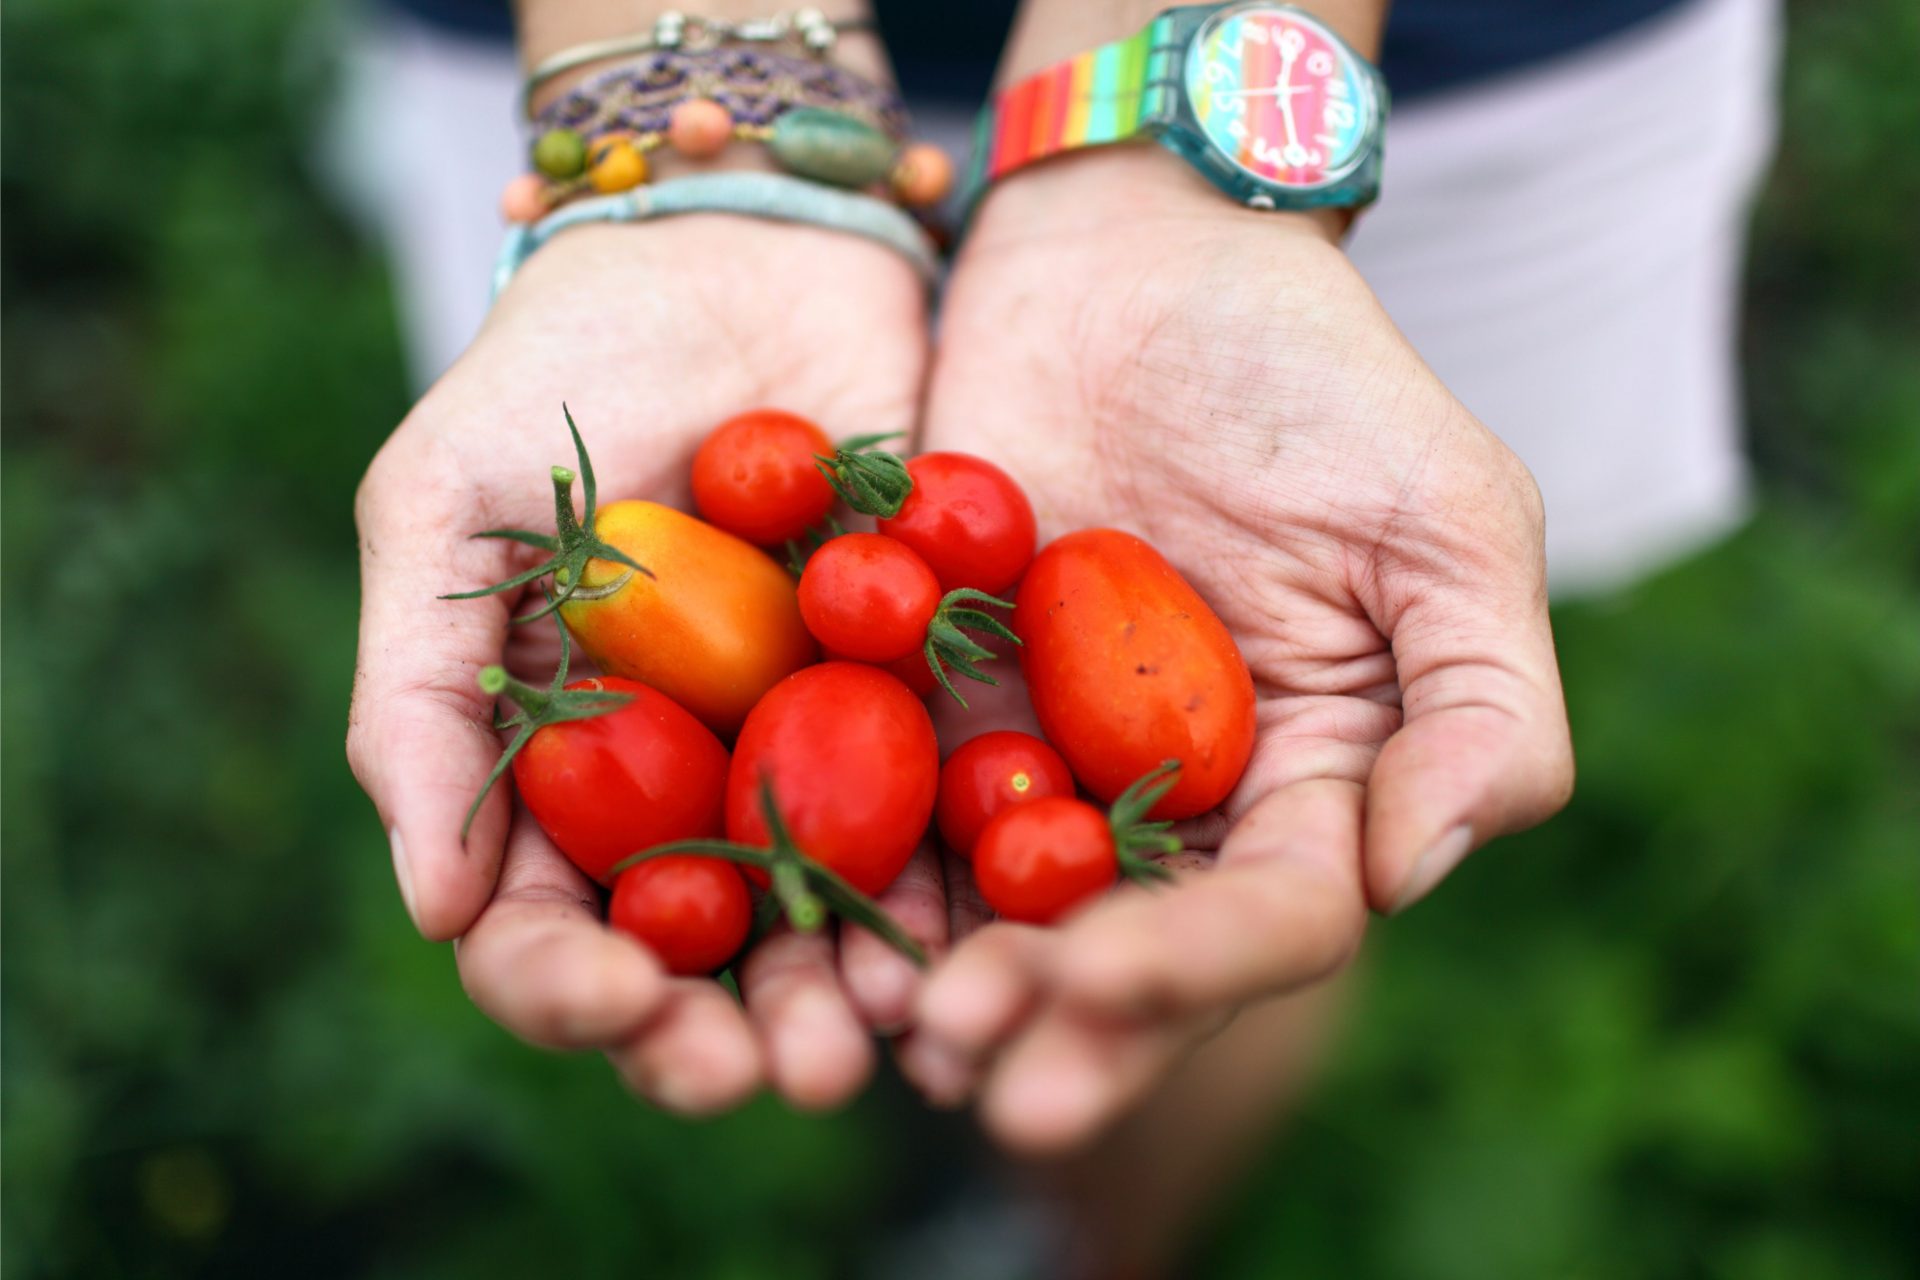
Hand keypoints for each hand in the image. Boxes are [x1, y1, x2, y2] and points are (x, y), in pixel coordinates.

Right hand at [347, 219, 928, 1112]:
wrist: (744, 247)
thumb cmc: (565, 369)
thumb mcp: (446, 506)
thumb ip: (422, 698)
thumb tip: (437, 912)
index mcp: (551, 770)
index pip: (540, 928)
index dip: (568, 990)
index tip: (621, 1004)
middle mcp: (679, 788)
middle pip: (693, 960)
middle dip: (726, 1034)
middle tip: (774, 1075)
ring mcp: (805, 751)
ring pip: (823, 919)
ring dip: (848, 993)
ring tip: (888, 1036)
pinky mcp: (921, 699)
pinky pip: (941, 819)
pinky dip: (958, 885)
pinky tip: (980, 935)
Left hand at [895, 152, 1574, 1152]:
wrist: (1138, 261)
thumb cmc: (1316, 379)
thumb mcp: (1446, 516)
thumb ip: (1482, 703)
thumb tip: (1415, 873)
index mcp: (1310, 783)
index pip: (1269, 917)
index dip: (1191, 966)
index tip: (1100, 986)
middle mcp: (1178, 802)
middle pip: (1122, 946)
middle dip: (1055, 1018)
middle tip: (974, 1070)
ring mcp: (1046, 760)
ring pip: (997, 906)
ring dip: (942, 977)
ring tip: (878, 1033)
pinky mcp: (929, 704)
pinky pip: (888, 807)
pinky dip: (852, 871)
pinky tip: (805, 923)